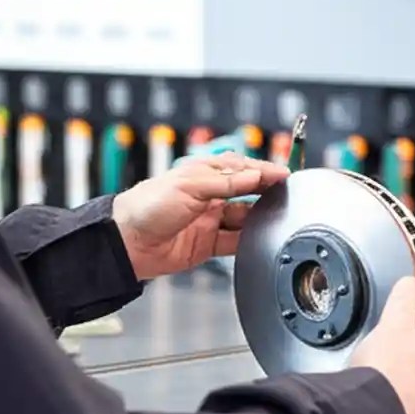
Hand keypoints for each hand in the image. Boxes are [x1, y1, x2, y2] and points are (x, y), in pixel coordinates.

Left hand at [112, 151, 289, 279]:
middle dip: (266, 193)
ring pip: (244, 219)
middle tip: (286, 195)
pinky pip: (235, 242)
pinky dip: (248, 241)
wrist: (128, 242)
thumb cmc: (148, 206)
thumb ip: (226, 183)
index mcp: (203, 175)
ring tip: (274, 218)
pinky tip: (259, 238)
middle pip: (246, 193)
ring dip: (258, 218)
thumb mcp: (190, 186)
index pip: (241, 169)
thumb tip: (255, 176)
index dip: (263, 171)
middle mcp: (208, 196)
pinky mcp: (207, 244)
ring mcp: (208, 220)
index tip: (284, 175)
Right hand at [349, 277, 414, 413]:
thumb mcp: (394, 322)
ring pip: (412, 397)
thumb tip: (411, 282)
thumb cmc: (386, 369)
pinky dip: (391, 412)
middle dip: (402, 371)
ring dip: (397, 393)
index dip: (405, 345)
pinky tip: (376, 405)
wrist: (370, 413)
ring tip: (376, 387)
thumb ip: (405, 299)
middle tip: (380, 367)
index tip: (389, 348)